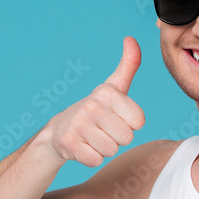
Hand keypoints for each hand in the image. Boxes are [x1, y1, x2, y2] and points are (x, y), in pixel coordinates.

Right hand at [43, 36, 144, 166]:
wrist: (59, 130)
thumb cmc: (95, 109)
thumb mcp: (113, 87)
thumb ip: (128, 64)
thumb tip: (131, 38)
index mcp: (107, 93)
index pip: (139, 122)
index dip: (129, 123)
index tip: (115, 117)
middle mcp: (92, 106)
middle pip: (127, 138)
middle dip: (117, 138)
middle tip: (102, 129)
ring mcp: (79, 125)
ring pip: (112, 150)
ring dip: (104, 148)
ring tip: (92, 137)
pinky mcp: (70, 145)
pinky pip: (96, 160)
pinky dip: (91, 157)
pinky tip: (82, 146)